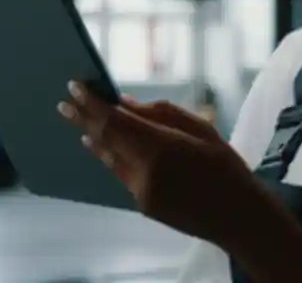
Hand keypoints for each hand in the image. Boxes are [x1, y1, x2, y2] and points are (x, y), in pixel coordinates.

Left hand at [58, 82, 262, 246]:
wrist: (238, 215)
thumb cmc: (224, 165)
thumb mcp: (199, 128)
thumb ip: (159, 113)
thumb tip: (124, 102)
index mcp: (161, 146)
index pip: (114, 120)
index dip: (91, 102)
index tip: (74, 86)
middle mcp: (144, 170)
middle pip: (104, 138)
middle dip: (82, 118)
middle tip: (63, 103)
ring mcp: (141, 191)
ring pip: (109, 157)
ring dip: (93, 137)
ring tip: (78, 120)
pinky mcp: (142, 205)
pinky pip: (121, 173)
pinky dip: (109, 155)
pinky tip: (101, 145)